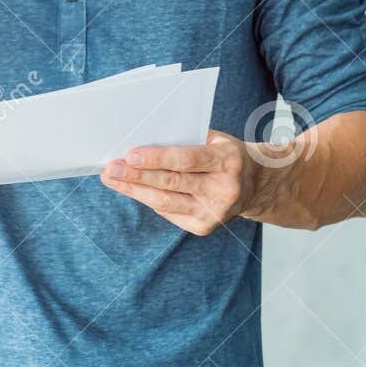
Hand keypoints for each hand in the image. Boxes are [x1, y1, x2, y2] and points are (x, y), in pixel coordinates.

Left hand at [100, 131, 265, 236]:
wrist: (255, 185)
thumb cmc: (226, 155)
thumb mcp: (215, 140)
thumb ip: (184, 139)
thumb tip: (142, 138)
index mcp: (227, 161)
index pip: (186, 160)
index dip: (156, 159)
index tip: (129, 155)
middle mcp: (223, 189)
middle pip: (171, 183)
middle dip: (136, 175)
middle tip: (110, 168)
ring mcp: (214, 212)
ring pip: (164, 202)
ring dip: (134, 190)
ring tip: (112, 178)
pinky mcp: (204, 227)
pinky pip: (168, 212)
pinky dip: (147, 199)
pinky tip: (132, 189)